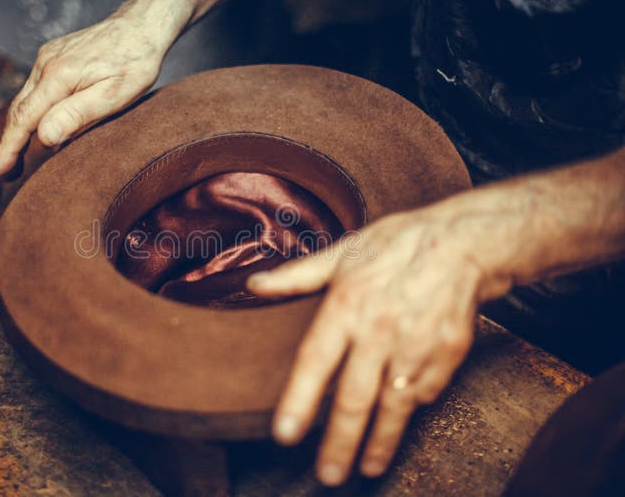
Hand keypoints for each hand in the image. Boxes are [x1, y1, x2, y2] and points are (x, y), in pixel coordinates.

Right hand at [0, 11, 166, 175]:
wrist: (141, 25)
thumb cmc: (135, 62)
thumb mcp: (114, 95)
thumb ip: (78, 115)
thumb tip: (44, 137)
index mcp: (58, 77)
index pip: (24, 119)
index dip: (9, 147)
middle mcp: (45, 64)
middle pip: (19, 111)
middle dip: (10, 142)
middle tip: (6, 172)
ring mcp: (47, 57)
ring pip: (26, 99)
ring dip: (21, 128)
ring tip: (19, 156)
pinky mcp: (54, 55)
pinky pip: (36, 88)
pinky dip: (34, 110)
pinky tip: (42, 126)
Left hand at [248, 209, 492, 485]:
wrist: (463, 242)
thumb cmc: (398, 244)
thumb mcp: (343, 252)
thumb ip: (297, 276)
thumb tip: (253, 285)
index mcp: (346, 305)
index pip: (315, 362)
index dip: (299, 400)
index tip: (285, 435)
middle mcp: (378, 331)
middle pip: (354, 399)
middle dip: (338, 443)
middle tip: (327, 474)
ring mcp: (414, 346)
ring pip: (392, 408)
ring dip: (378, 443)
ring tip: (364, 468)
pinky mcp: (445, 356)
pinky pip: (424, 394)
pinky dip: (410, 410)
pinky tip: (399, 423)